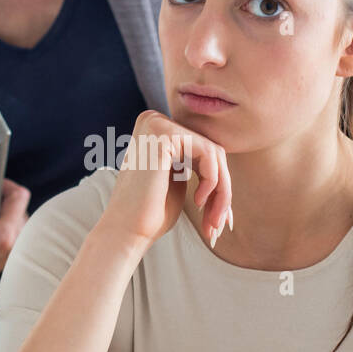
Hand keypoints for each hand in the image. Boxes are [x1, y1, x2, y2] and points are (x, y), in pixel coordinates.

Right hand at [0, 159, 30, 288]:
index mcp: (5, 234)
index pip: (19, 196)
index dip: (6, 184)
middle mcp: (18, 241)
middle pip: (20, 204)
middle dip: (3, 197)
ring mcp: (21, 246)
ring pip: (21, 213)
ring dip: (5, 208)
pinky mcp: (20, 248)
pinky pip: (20, 224)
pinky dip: (7, 218)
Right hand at [100, 109, 232, 250]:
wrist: (126, 231)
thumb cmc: (150, 214)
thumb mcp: (178, 182)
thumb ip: (197, 165)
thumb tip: (226, 165)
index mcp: (156, 130)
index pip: (202, 150)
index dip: (218, 184)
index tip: (218, 217)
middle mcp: (154, 120)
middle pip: (210, 150)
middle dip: (222, 189)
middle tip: (219, 222)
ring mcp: (158, 124)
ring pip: (213, 153)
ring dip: (222, 190)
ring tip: (212, 219)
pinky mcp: (164, 134)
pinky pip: (208, 154)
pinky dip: (212, 182)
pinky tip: (198, 201)